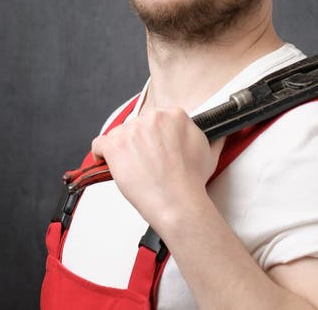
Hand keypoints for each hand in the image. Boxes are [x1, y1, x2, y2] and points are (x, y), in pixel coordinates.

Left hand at [91, 107, 223, 232]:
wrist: (178, 203)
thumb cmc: (192, 181)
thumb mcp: (209, 150)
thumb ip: (208, 135)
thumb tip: (218, 131)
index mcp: (174, 114)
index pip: (157, 119)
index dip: (157, 136)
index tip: (157, 150)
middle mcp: (152, 117)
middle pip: (138, 125)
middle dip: (140, 142)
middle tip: (147, 163)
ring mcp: (132, 130)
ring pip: (120, 134)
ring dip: (124, 149)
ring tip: (134, 168)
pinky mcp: (115, 145)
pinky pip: (99, 143)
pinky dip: (101, 154)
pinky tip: (107, 163)